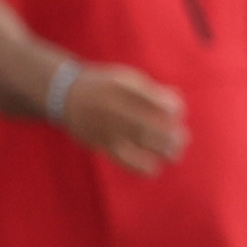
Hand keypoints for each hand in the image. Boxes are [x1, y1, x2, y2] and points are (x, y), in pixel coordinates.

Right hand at [56, 63, 186, 170]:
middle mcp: (113, 105)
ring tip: (174, 153)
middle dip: (171, 134)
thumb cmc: (106, 86)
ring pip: (140, 139)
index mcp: (121, 85)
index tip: (178, 113)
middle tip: (182, 138)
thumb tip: (177, 108)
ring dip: (163, 149)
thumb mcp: (125, 79)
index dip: (173, 108)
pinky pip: (122, 158)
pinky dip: (141, 166)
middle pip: (149, 122)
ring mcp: (105, 124)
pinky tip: (154, 168)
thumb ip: (151, 92)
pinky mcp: (99, 142)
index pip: (154, 99)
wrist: (65, 94)